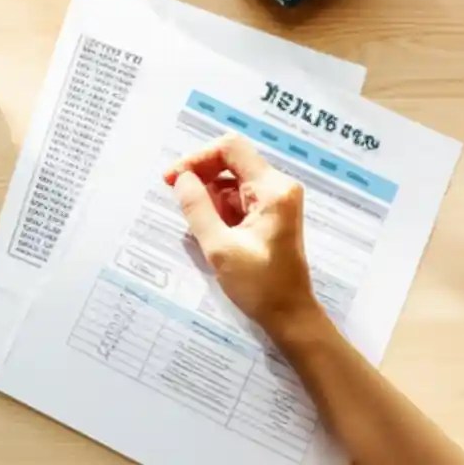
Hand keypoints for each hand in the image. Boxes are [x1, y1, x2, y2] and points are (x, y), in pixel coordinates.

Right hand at [164, 134, 321, 338]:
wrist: (290, 315)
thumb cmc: (259, 285)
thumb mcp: (219, 247)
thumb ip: (197, 208)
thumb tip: (181, 178)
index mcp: (273, 190)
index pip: (230, 149)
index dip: (197, 158)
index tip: (173, 180)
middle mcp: (278, 187)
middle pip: (231, 161)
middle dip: (200, 177)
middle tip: (178, 199)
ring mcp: (276, 200)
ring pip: (231, 180)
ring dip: (209, 197)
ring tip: (201, 228)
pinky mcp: (270, 213)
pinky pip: (237, 198)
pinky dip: (219, 209)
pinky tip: (213, 232)